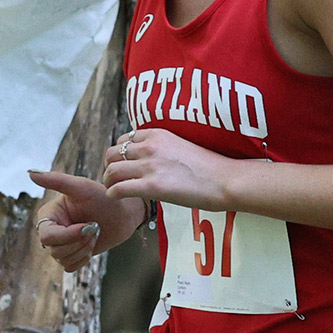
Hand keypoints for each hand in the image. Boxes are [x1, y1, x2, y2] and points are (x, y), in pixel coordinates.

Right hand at [28, 170, 143, 271]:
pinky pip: (70, 267)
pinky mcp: (71, 255)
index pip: (47, 236)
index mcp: (48, 215)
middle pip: (55, 250)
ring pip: (62, 260)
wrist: (123, 214)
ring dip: (84, 249)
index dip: (68, 235)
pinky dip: (83, 259)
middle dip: (79, 242)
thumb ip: (56, 180)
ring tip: (94, 234)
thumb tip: (30, 173)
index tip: (87, 226)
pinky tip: (92, 245)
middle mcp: (51, 230)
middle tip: (94, 228)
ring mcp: (60, 244)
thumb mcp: (81, 187)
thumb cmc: (103, 197)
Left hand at [101, 128, 234, 207]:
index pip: (124, 139)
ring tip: (113, 189)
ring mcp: (150, 166)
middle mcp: (150, 147)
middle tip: (113, 178)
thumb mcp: (182, 145)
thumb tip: (152, 160)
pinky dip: (113, 194)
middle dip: (109, 166)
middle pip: (113, 153)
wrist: (225, 180)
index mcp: (158, 134)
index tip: (123, 164)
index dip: (120, 153)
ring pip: (112, 170)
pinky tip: (117, 198)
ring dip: (108, 181)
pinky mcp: (151, 186)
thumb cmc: (210, 167)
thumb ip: (163, 148)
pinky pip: (119, 189)